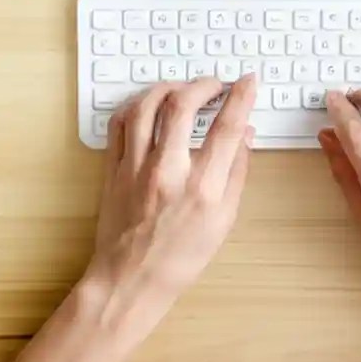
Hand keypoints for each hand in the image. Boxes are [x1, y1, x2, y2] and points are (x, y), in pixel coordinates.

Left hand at [9, 75, 255, 361]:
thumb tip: (245, 134)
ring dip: (167, 87)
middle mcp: (168, 172)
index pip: (226, 127)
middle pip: (182, 106)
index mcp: (202, 187)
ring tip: (182, 87)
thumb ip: (237, 171)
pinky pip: (119, 125)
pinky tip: (149, 104)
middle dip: (204, 84)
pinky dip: (135, 105)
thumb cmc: (180, 257)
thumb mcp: (224, 219)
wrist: (131, 280)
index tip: (248, 81)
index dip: (241, 97)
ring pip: (146, 107)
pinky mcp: (112, 171)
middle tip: (215, 84)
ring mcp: (135, 169)